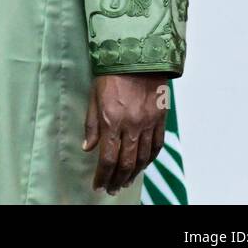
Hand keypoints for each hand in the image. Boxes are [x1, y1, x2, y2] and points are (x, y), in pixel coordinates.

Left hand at [82, 72, 169, 194]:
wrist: (137, 58)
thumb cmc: (111, 75)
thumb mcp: (93, 97)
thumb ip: (91, 125)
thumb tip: (88, 148)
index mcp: (112, 121)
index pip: (107, 157)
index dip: (103, 175)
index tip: (98, 185)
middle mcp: (131, 126)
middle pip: (126, 162)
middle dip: (117, 179)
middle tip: (111, 189)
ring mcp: (148, 124)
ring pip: (143, 158)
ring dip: (134, 173)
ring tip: (125, 181)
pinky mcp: (160, 120)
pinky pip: (157, 146)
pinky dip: (150, 159)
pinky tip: (143, 165)